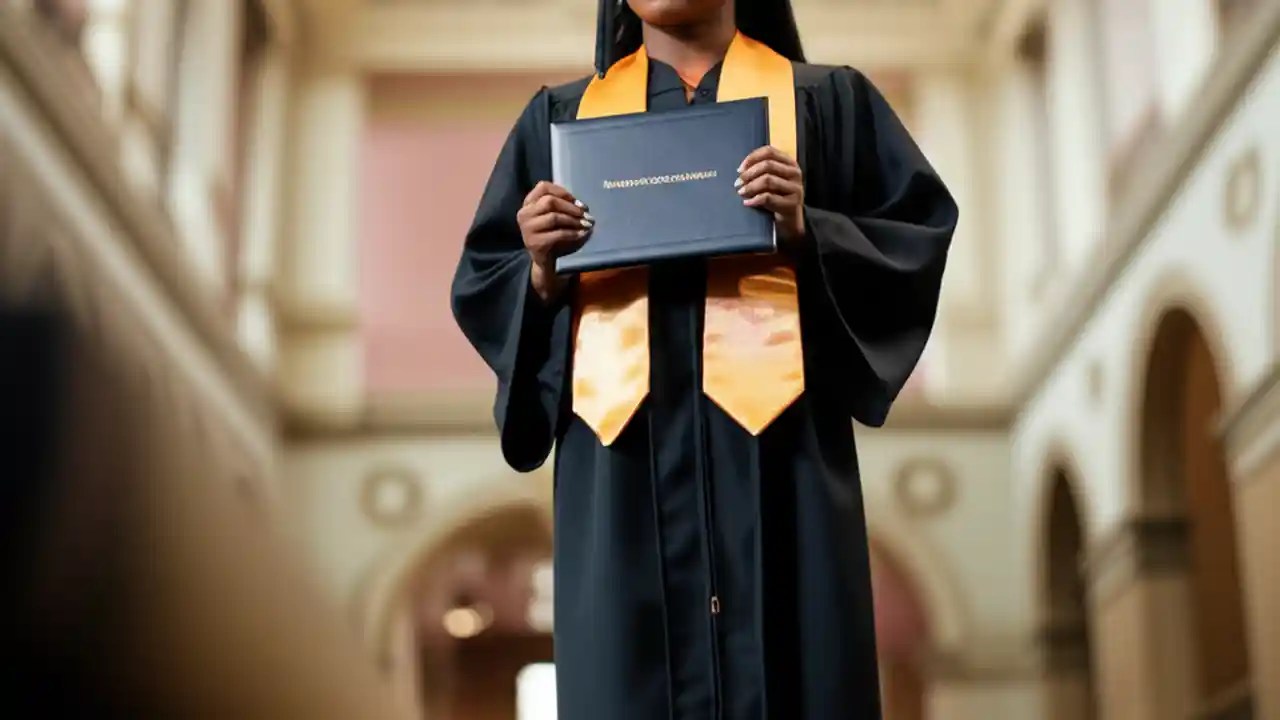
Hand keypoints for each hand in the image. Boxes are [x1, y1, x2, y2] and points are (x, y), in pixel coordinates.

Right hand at [517, 181, 592, 302]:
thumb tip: (582, 206)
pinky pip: (557, 234)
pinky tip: (582, 234)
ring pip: (553, 217)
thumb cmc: (553, 235)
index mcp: (528, 203)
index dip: (562, 191)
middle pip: (549, 201)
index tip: (577, 201)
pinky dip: (572, 233)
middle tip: (586, 214)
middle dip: (571, 207)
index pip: (543, 187)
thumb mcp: (555, 216)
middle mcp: (524, 214)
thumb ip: (563, 206)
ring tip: (586, 224)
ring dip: (573, 220)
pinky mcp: (534, 243)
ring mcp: (527, 229)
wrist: (545, 261)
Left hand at [736, 146, 804, 247]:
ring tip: (741, 192)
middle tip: (738, 183)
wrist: (791, 220)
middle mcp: (795, 173)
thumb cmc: (777, 197)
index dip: (752, 158)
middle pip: (767, 165)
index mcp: (789, 163)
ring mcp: (796, 188)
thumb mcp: (771, 181)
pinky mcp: (792, 204)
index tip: (740, 169)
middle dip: (749, 174)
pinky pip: (768, 198)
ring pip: (768, 180)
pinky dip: (755, 200)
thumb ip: (761, 171)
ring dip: (750, 186)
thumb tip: (740, 170)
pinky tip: (747, 203)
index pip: (769, 151)